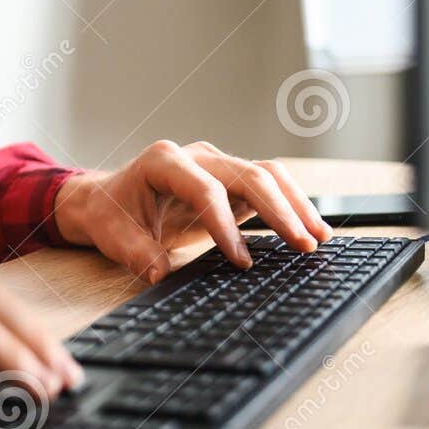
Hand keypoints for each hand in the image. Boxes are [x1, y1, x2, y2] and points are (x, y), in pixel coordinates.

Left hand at [52, 140, 333, 282]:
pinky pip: (269, 187)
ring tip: (318, 237)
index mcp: (164, 162)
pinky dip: (292, 205)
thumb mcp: (112, 235)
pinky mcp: (233, 181)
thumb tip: (158, 271)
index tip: (241, 260)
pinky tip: (311, 230)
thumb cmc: (112, 214)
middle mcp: (197, 157)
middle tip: (303, 245)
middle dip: (278, 210)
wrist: (111, 200)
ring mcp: (218, 166)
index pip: (204, 189)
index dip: (224, 224)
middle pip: (248, 174)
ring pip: (267, 175)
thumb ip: (134, 251)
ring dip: (295, 204)